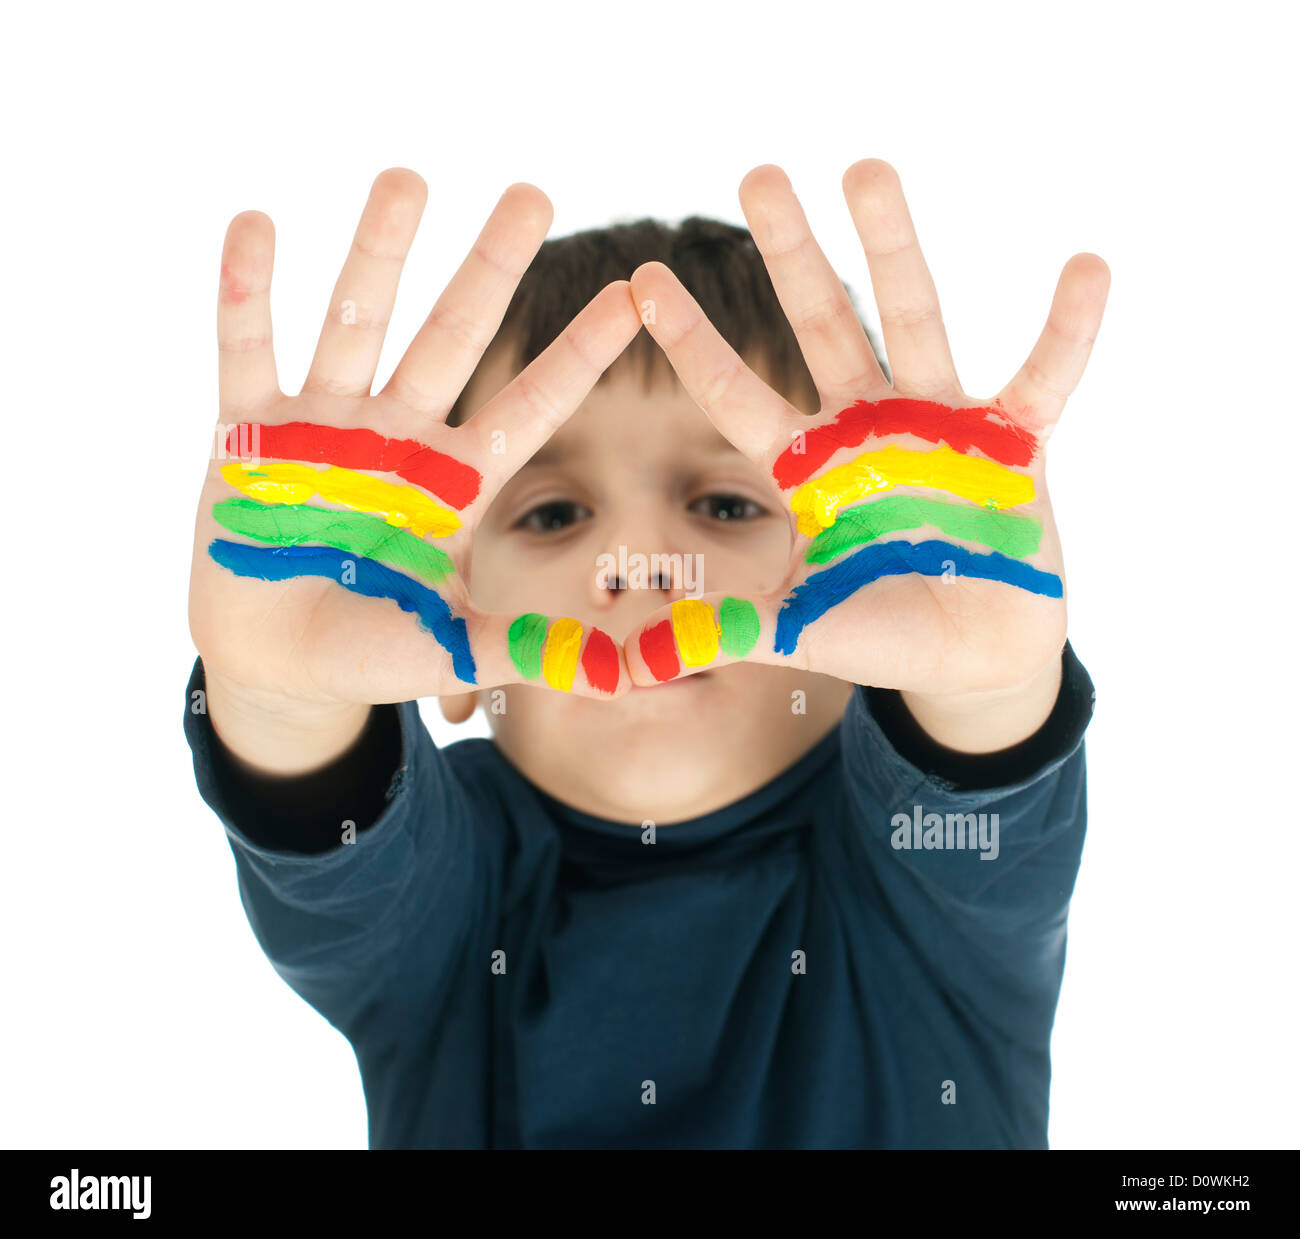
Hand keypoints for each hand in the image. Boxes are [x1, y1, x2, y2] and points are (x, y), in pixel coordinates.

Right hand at [189, 169, 639, 736]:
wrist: (277, 662)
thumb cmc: (371, 651)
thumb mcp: (445, 648)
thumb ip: (518, 649)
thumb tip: (617, 674)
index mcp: (456, 480)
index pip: (531, 404)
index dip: (579, 353)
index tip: (634, 296)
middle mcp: (399, 436)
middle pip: (453, 337)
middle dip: (490, 269)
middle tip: (534, 193)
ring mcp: (324, 425)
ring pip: (357, 322)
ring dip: (379, 253)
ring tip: (410, 177)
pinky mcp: (246, 435)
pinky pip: (246, 352)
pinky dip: (248, 293)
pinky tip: (257, 224)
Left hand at [621, 160, 1108, 698]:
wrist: (972, 653)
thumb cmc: (882, 633)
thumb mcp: (805, 628)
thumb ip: (738, 628)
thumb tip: (650, 655)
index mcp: (807, 465)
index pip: (738, 393)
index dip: (694, 342)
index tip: (642, 281)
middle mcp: (867, 426)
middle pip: (822, 324)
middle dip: (790, 254)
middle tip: (756, 173)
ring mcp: (941, 423)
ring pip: (916, 318)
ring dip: (893, 245)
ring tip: (865, 166)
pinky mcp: (1016, 442)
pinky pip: (1046, 377)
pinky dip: (1067, 331)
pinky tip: (1086, 267)